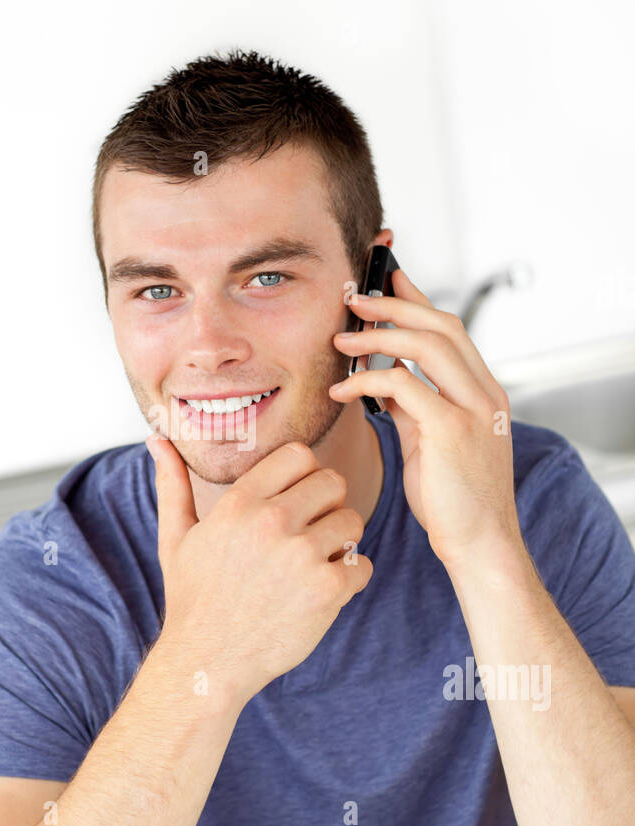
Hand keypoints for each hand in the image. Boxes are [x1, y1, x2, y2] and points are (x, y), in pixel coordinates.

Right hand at [145, 436, 372, 701]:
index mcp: (240, 502)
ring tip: (315, 564)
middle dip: (327, 505)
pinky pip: (364, 565)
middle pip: (333, 482)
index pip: (299, 455)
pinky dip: (351, 579)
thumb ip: (173, 484)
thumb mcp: (176, 537)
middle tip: (310, 533)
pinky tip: (322, 592)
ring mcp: (303, 555)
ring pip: (353, 520)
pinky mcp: (328, 589)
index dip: (303, 476)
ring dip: (341, 542)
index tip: (295, 501)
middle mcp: (272, 521)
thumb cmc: (193, 598)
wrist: (207, 661)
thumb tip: (156, 438)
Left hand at [329, 266, 522, 570]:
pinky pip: (404, 386)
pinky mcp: (451, 430)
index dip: (418, 300)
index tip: (388, 279)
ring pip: (426, 346)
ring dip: (377, 335)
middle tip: (354, 299)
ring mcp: (473, 410)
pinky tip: (341, 391)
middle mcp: (485, 395)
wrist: (480, 546)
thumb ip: (414, 408)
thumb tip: (386, 381)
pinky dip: (367, 380)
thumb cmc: (454, 502)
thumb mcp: (430, 444)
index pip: (452, 331)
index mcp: (484, 394)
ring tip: (340, 339)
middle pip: (441, 326)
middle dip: (394, 305)